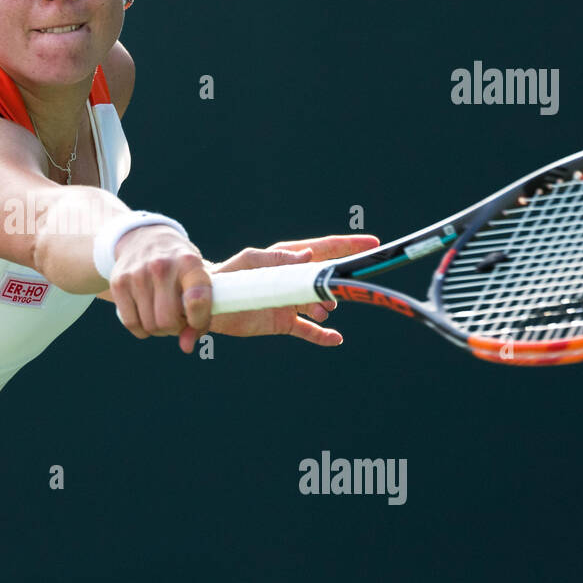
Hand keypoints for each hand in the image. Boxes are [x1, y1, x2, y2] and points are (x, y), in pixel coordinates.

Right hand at [106, 224, 212, 345]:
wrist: (143, 238)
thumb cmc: (179, 266)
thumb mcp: (198, 280)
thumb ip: (201, 315)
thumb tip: (186, 347)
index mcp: (189, 263)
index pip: (198, 299)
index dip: (199, 320)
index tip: (196, 320)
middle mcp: (162, 266)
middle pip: (168, 321)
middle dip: (175, 328)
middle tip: (178, 319)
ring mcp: (137, 274)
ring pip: (149, 326)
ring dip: (159, 329)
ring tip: (162, 314)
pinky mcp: (119, 283)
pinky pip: (131, 324)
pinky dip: (142, 329)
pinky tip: (147, 316)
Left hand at [176, 234, 380, 352]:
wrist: (208, 303)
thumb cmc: (229, 274)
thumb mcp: (251, 261)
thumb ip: (277, 258)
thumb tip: (308, 256)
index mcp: (288, 259)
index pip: (324, 249)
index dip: (349, 245)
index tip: (373, 243)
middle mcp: (294, 280)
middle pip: (328, 277)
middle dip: (342, 280)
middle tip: (348, 285)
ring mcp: (291, 302)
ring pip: (321, 305)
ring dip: (327, 307)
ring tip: (322, 310)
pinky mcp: (284, 322)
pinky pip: (309, 331)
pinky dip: (323, 335)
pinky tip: (336, 338)